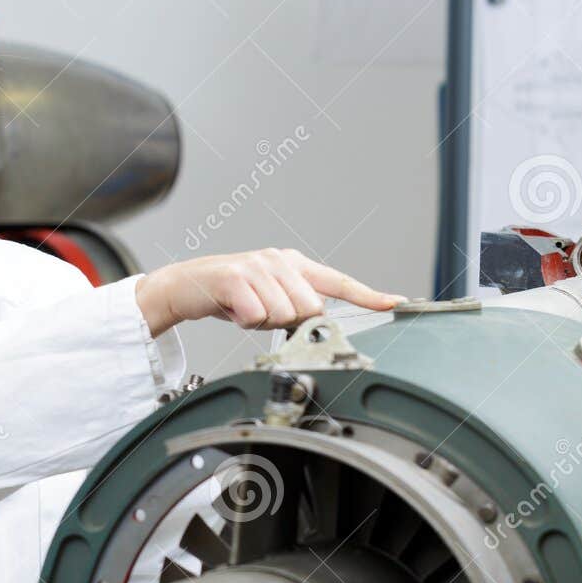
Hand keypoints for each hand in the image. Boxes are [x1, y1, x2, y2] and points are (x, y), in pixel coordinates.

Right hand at [134, 248, 406, 337]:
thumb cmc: (231, 296)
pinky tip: (234, 310)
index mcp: (294, 264)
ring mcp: (258, 265)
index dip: (368, 295)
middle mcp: (280, 260)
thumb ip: (297, 307)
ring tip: (246, 311)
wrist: (186, 286)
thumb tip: (319, 321)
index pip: (338, 281)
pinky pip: (258, 313)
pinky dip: (245, 320)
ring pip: (285, 314)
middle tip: (262, 314)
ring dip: (263, 322)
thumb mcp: (270, 299)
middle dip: (288, 321)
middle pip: (311, 308)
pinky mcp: (236, 276)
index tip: (396, 303)